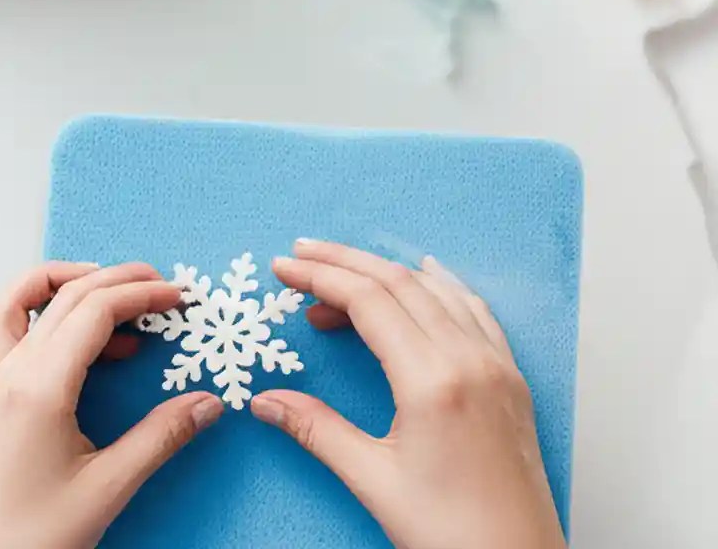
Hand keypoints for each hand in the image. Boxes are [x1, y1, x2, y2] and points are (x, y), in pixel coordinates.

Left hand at [0, 262, 224, 548]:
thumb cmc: (34, 534)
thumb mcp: (109, 487)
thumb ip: (160, 437)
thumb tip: (207, 403)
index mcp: (38, 388)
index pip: (92, 311)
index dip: (139, 294)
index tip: (178, 295)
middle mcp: (11, 373)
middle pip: (64, 296)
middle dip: (116, 279)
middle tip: (162, 284)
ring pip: (24, 301)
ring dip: (70, 283)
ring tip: (120, 296)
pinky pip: (12, 329)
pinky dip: (48, 312)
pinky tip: (89, 340)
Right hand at [251, 240, 564, 548]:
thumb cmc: (454, 534)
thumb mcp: (372, 479)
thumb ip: (315, 430)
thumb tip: (265, 402)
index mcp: (433, 381)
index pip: (369, 302)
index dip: (320, 278)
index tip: (283, 269)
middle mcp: (470, 361)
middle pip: (400, 283)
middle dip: (345, 262)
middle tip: (300, 254)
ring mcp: (497, 367)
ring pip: (436, 291)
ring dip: (386, 273)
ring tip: (342, 274)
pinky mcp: (511, 381)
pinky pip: (474, 311)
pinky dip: (440, 286)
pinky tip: (427, 278)